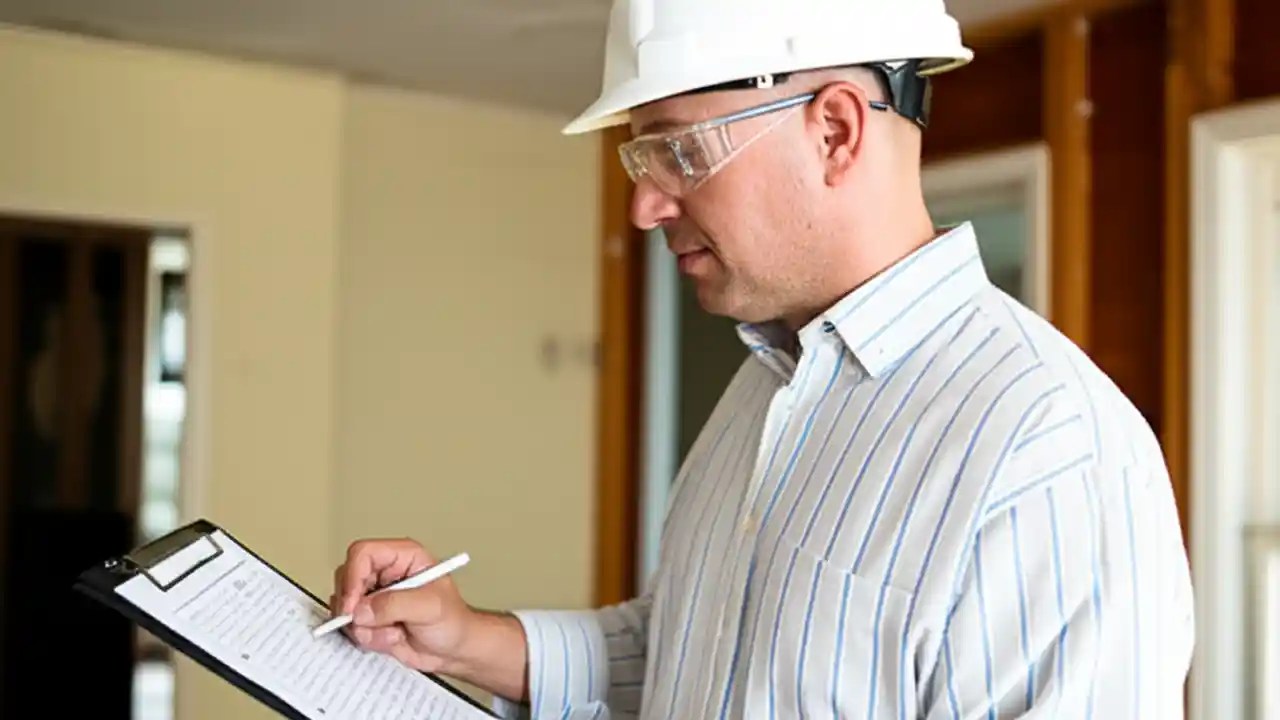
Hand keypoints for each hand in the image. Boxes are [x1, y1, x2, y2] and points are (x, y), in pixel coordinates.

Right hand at [331, 538, 475, 673]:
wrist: (454, 651)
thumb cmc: (453, 621)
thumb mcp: (430, 608)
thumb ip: (395, 604)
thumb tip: (362, 609)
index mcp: (403, 557)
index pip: (363, 553)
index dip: (353, 577)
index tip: (353, 605)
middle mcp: (385, 574)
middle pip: (346, 579)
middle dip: (356, 608)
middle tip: (372, 624)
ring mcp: (375, 597)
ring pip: (345, 607)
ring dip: (367, 628)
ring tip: (395, 632)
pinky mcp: (370, 619)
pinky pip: (351, 628)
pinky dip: (369, 639)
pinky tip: (393, 639)